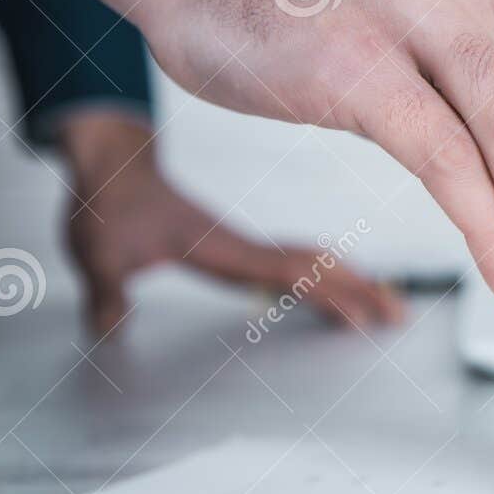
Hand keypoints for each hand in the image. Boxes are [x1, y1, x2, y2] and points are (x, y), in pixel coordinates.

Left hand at [59, 110, 404, 338]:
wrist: (113, 163)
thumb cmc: (108, 205)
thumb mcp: (96, 254)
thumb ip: (105, 294)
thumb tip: (108, 330)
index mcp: (219, 247)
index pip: (284, 271)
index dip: (326, 291)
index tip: (360, 312)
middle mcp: (241, 245)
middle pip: (314, 264)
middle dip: (359, 288)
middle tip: (398, 312)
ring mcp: (243, 244)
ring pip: (311, 260)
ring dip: (350, 280)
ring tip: (387, 303)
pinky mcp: (237, 246)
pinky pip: (293, 260)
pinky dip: (325, 275)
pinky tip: (339, 289)